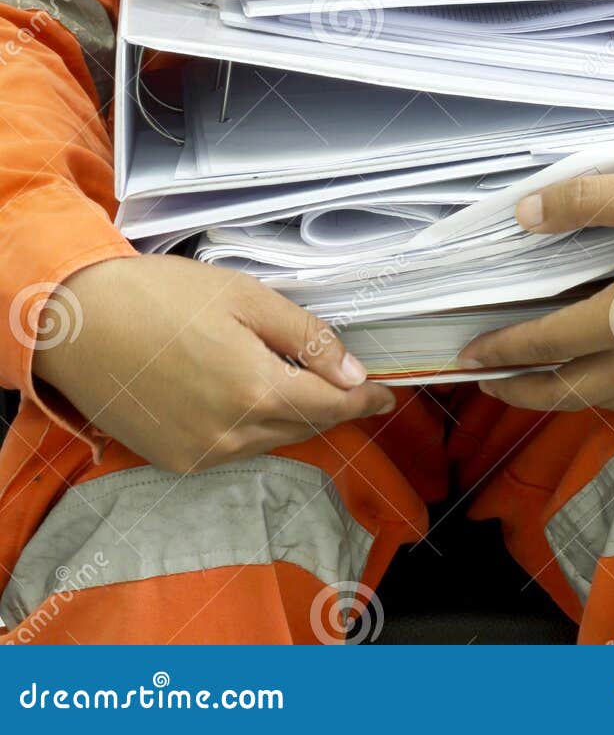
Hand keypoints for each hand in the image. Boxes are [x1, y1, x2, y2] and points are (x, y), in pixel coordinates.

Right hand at [31, 254, 394, 470]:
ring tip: (293, 381)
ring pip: (270, 439)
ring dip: (291, 415)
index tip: (387, 396)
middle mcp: (232, 434)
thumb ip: (305, 337)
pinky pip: (234, 449)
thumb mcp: (245, 298)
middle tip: (352, 385)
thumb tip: (352, 371)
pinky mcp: (176, 462)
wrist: (80, 323)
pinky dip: (252, 426)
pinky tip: (245, 394)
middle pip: (304, 426)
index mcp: (256, 389)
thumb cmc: (160, 297)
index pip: (330, 405)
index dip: (365, 400)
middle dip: (330, 405)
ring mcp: (202, 455)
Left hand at [455, 165, 613, 410]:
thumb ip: (585, 201)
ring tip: (540, 380)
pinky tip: (608, 374)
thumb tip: (525, 212)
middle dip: (521, 390)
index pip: (548, 343)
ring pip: (607, 401)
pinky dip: (610, 393)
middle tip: (488, 382)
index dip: (504, 349)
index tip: (470, 353)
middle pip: (569, 390)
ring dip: (565, 394)